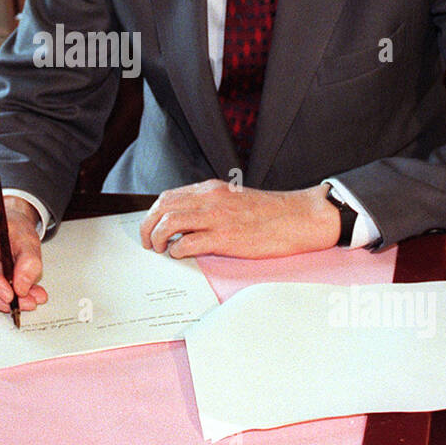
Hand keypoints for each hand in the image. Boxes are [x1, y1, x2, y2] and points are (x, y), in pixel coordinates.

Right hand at [0, 197, 45, 314]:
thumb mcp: (28, 239)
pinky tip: (18, 296)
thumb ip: (29, 262)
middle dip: (0, 297)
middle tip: (28, 302)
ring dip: (2, 300)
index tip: (10, 294)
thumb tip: (21, 289)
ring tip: (29, 299)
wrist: (6, 226)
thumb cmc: (13, 228)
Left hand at [139, 180, 341, 257]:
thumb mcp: (233, 200)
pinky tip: (180, 255)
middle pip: (163, 207)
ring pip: (169, 222)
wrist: (297, 218)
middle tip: (148, 242)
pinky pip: (188, 243)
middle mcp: (210, 198)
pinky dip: (177, 251)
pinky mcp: (225, 237)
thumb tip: (186, 221)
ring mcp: (217, 217)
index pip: (169, 196)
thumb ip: (210, 205)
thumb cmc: (269, 213)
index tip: (151, 227)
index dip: (153, 213)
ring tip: (160, 249)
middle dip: (147, 226)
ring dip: (157, 238)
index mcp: (211, 189)